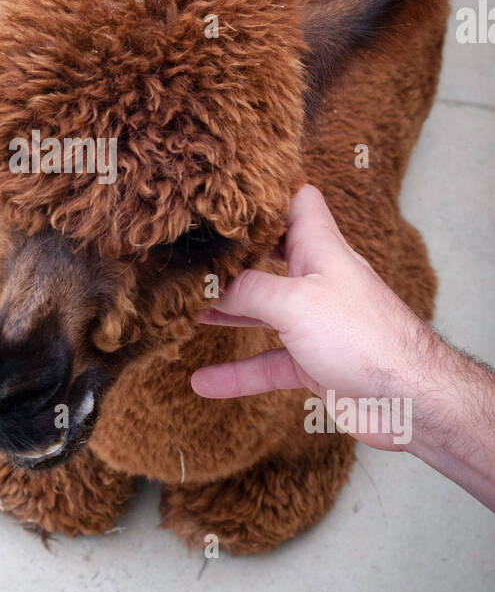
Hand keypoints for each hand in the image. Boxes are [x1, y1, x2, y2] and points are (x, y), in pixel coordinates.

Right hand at [191, 184, 435, 452]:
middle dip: (232, 254)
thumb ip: (247, 290)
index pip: (296, 202)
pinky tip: (202, 382)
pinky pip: (266, 362)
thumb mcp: (294, 303)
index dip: (266, 192)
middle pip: (269, 255)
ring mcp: (314, 321)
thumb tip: (208, 284)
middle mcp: (316, 279)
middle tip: (190, 251)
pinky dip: (237, 372)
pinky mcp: (313, 361)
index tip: (225, 192)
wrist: (409, 399)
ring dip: (225, 311)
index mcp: (320, 248)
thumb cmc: (363, 337)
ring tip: (183, 308)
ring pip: (261, 310)